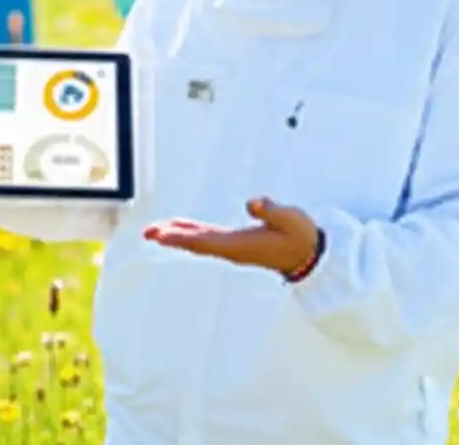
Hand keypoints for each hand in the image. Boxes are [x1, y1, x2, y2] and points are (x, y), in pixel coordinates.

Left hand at [143, 198, 320, 275]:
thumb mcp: (292, 219)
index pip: (206, 241)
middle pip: (196, 244)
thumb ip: (273, 210)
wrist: (309, 256)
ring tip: (156, 231)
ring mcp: (234, 248)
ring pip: (199, 242)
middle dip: (172, 238)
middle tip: (149, 232)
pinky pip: (207, 239)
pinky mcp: (237, 243)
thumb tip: (253, 202)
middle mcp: (233, 249)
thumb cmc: (301, 236)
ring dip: (177, 236)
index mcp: (242, 245)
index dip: (183, 237)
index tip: (163, 235)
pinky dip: (191, 233)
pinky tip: (181, 229)